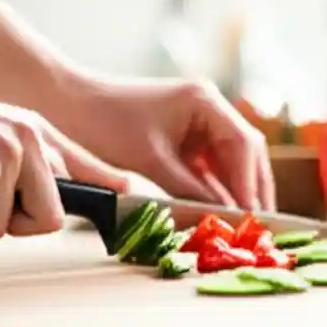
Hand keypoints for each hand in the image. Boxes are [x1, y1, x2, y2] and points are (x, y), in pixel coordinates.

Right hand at [0, 74, 127, 237]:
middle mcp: (32, 142)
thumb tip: (62, 204)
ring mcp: (10, 156)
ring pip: (1, 228)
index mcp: (38, 133)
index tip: (127, 201)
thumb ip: (29, 164)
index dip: (109, 196)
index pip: (88, 172)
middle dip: (10, 225)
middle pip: (49, 220)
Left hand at [53, 77, 274, 210]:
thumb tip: (223, 218)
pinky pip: (209, 168)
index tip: (252, 215)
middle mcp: (208, 108)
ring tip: (244, 227)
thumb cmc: (104, 122)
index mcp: (204, 100)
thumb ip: (190, 188)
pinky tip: (220, 214)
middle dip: (251, 189)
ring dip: (235, 192)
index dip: (249, 182)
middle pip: (244, 152)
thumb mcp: (150, 160)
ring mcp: (197, 124)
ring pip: (229, 163)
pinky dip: (215, 190)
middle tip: (258, 226)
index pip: (242, 143)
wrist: (68, 104)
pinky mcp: (184, 140)